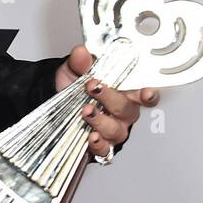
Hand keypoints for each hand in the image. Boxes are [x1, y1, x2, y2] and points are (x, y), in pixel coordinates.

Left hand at [54, 44, 159, 159]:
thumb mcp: (74, 71)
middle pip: (127, 109)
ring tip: (86, 111)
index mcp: (124, 92)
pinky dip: (98, 144)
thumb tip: (81, 53)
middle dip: (111, 98)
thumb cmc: (74, 88)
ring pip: (116, 130)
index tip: (146, 92)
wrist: (54, 101)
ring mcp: (113, 130)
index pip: (143, 94)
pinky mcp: (101, 145)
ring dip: (100, 120)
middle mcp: (122, 113)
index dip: (148, 95)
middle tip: (94, 88)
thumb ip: (80, 62)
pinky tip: (90, 136)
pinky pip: (104, 149)